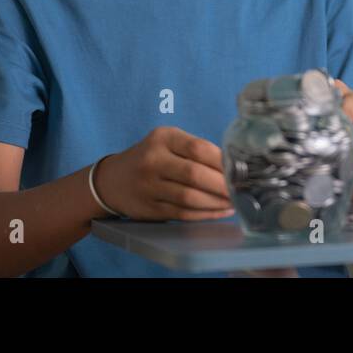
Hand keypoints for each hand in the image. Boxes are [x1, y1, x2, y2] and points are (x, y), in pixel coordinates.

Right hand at [93, 126, 235, 220]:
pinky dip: (205, 214)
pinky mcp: (149, 208)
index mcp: (163, 138)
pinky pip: (182, 213)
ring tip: (234, 202)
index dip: (223, 161)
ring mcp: (149, 186)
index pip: (199, 148)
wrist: (111, 180)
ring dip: (217, 202)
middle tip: (241, 190)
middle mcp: (153, 161)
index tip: (239, 169)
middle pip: (195, 175)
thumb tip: (232, 165)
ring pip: (190, 198)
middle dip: (223, 185)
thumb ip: (195, 150)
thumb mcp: (167, 142)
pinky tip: (219, 211)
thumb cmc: (151, 157)